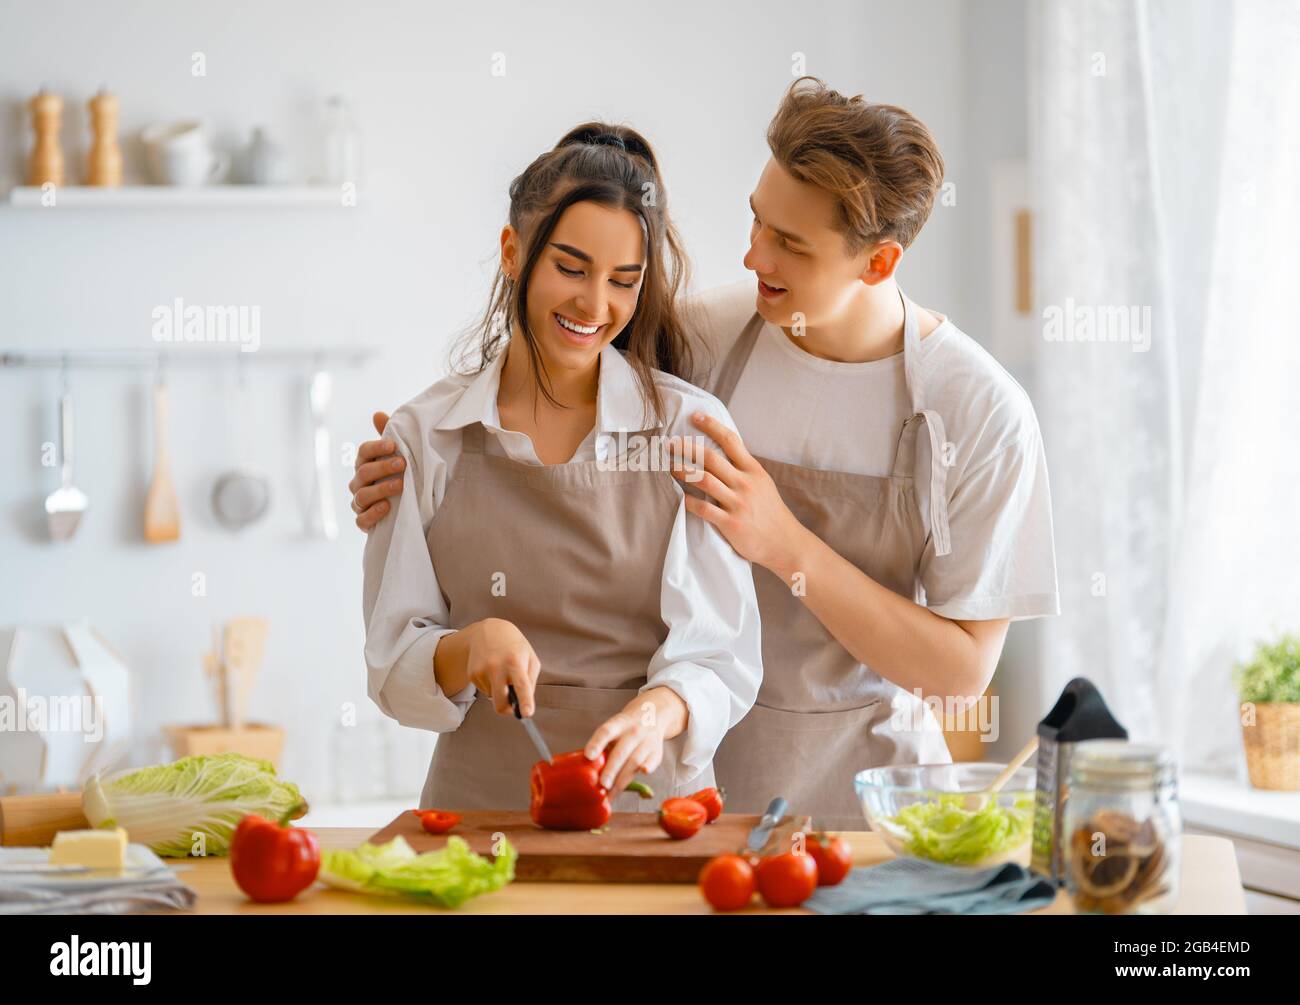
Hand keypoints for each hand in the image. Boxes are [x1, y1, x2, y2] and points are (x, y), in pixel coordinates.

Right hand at [348, 411, 404, 529]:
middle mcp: (359, 482)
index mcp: (366, 464)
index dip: (376, 448)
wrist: (408, 510)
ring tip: (400, 485)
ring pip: (362, 496)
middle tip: (402, 464)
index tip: (393, 445)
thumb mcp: (398, 456)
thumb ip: (389, 436)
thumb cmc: (400, 477)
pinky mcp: (364, 522)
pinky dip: (372, 514)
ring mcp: (360, 503)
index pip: (364, 452)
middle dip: (382, 467)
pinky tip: (387, 507)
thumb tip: (377, 414)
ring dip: (380, 489)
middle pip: (363, 472)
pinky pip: (361, 520)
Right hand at [463, 618, 541, 716]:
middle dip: (507, 710)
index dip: (525, 701)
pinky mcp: (472, 674)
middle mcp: (497, 666)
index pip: (521, 685)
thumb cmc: (514, 646)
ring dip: (499, 691)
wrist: (488, 631)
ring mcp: (482, 671)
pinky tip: (491, 670)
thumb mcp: (530, 658)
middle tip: (513, 707)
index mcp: (515, 662)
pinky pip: (485, 691)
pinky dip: (490, 685)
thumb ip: (530, 681)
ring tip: (501, 672)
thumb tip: (523, 704)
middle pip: (501, 703)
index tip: (527, 714)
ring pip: (493, 698)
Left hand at [583, 699, 668, 793]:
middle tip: (602, 785)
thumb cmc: (624, 729)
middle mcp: (633, 731)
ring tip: (610, 794)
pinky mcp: (656, 752)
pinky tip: (640, 776)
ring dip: (622, 779)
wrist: (652, 715)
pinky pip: (651, 763)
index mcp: (618, 724)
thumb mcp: (613, 728)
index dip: (597, 743)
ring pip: (635, 762)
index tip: (589, 756)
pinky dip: (646, 769)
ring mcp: (647, 741)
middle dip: (611, 770)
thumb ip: (602, 745)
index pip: (606, 732)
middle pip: (621, 752)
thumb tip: (583, 770)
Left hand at [668, 411, 809, 574]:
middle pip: (711, 458)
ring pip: (703, 480)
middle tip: (670, 443)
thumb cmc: (771, 512)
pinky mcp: (731, 523)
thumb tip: (723, 452)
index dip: (711, 426)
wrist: (784, 542)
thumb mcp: (763, 483)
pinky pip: (704, 509)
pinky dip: (689, 502)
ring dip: (682, 471)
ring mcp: (737, 503)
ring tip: (669, 465)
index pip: (731, 440)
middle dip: (687, 448)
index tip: (695, 416)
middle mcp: (745, 483)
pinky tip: (679, 497)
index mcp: (753, 470)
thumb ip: (744, 468)